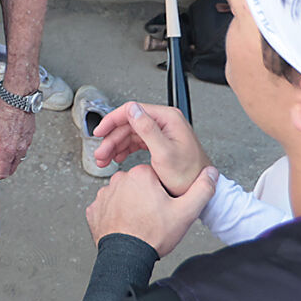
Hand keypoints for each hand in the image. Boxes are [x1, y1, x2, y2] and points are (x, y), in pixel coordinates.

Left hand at [0, 97, 34, 181]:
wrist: (19, 97)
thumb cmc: (2, 110)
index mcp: (8, 149)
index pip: (1, 172)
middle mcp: (19, 149)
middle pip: (10, 169)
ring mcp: (26, 143)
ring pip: (16, 160)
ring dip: (3, 161)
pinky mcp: (29, 136)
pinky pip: (20, 151)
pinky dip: (10, 153)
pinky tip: (2, 144)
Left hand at [86, 163, 217, 258]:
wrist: (127, 258)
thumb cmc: (153, 235)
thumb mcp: (185, 212)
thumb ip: (201, 190)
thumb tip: (211, 173)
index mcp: (141, 174)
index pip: (155, 176)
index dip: (162, 192)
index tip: (164, 205)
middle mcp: (119, 179)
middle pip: (138, 184)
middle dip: (145, 197)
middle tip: (152, 216)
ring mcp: (104, 194)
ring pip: (122, 195)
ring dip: (129, 205)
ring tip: (139, 223)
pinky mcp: (93, 210)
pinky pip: (107, 207)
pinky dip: (115, 215)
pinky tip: (125, 226)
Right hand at [89, 100, 212, 194]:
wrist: (201, 191)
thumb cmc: (188, 175)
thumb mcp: (164, 153)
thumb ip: (147, 129)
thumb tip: (132, 109)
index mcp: (168, 119)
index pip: (133, 110)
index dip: (112, 120)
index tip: (100, 131)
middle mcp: (165, 123)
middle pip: (128, 124)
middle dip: (111, 138)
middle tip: (100, 153)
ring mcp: (162, 133)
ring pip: (130, 134)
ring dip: (114, 146)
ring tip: (104, 159)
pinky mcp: (159, 144)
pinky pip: (135, 143)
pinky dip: (123, 150)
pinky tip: (116, 158)